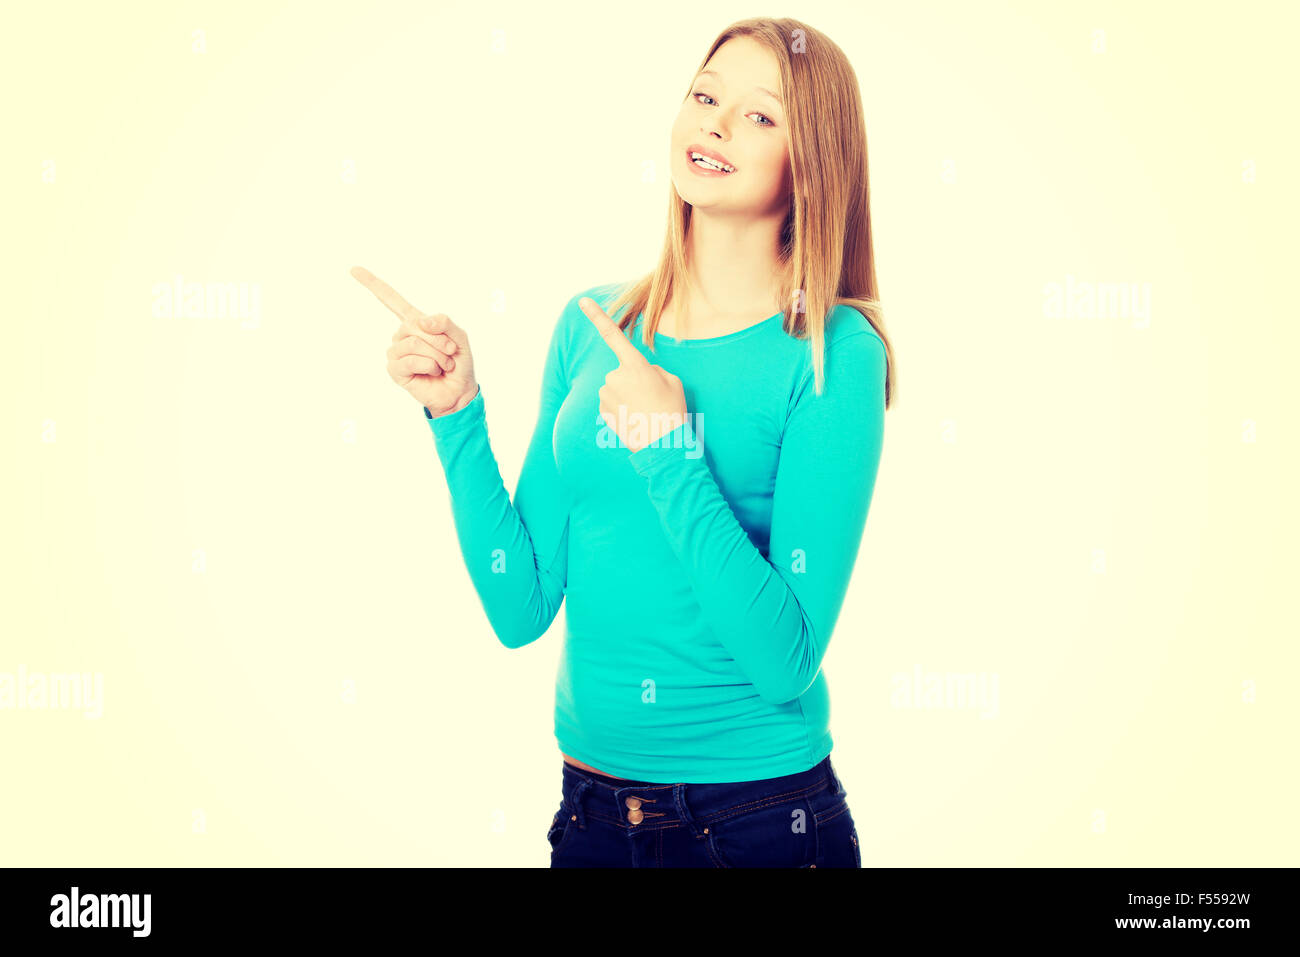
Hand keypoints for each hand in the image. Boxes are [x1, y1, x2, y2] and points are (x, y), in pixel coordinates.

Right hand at [351, 266, 477, 416]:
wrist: (458, 390)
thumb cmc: (458, 362)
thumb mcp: (459, 337)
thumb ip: (444, 323)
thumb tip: (421, 321)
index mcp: (415, 322)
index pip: (391, 299)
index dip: (373, 284)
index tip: (353, 269)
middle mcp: (402, 334)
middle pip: (416, 325)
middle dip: (440, 340)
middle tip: (449, 353)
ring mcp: (396, 352)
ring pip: (414, 343)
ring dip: (437, 355)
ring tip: (442, 364)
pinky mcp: (395, 370)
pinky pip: (411, 360)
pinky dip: (429, 366)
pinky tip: (432, 372)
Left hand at [579, 296, 687, 453]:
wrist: (662, 444)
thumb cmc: (671, 410)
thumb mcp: (672, 381)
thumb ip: (652, 370)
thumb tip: (639, 374)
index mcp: (634, 365)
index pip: (613, 334)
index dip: (596, 315)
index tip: (583, 301)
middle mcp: (615, 376)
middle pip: (621, 370)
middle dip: (633, 380)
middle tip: (650, 397)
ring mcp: (605, 395)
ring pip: (615, 387)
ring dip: (626, 395)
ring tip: (643, 410)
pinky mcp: (601, 410)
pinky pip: (611, 403)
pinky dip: (621, 409)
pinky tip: (634, 418)